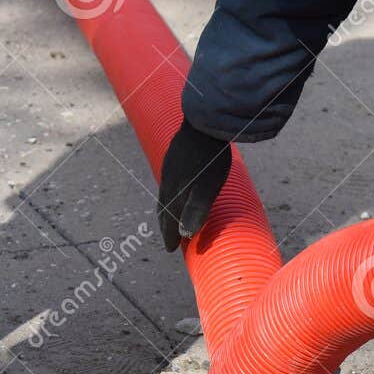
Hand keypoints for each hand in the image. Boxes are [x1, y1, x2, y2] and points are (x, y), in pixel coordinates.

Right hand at [157, 121, 232, 250]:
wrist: (204, 123)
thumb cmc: (209, 159)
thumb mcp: (207, 188)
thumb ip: (196, 210)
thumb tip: (185, 234)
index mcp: (175, 193)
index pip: (169, 220)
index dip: (170, 236)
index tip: (171, 249)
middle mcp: (168, 183)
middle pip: (164, 210)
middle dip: (166, 226)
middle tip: (169, 238)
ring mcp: (170, 169)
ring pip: (165, 195)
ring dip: (167, 210)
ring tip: (171, 217)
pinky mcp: (175, 157)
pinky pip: (169, 182)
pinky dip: (171, 194)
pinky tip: (178, 188)